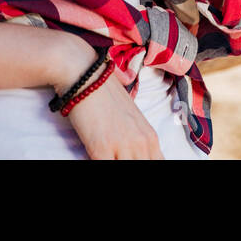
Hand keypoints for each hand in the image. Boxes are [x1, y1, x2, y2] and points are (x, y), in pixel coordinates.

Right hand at [50, 36, 163, 158]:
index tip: (128, 158)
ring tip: (106, 155)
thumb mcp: (130, 116)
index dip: (144, 163)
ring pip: (125, 168)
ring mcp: (122, 146)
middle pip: (142, 166)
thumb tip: (132, 152)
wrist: (83, 72)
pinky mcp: (101, 148)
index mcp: (150, 136)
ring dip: (114, 162)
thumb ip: (136, 137)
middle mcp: (141, 143)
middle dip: (127, 163)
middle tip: (115, 156)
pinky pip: (104, 167)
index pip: (157, 164)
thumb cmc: (103, 90)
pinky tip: (93, 156)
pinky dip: (96, 163)